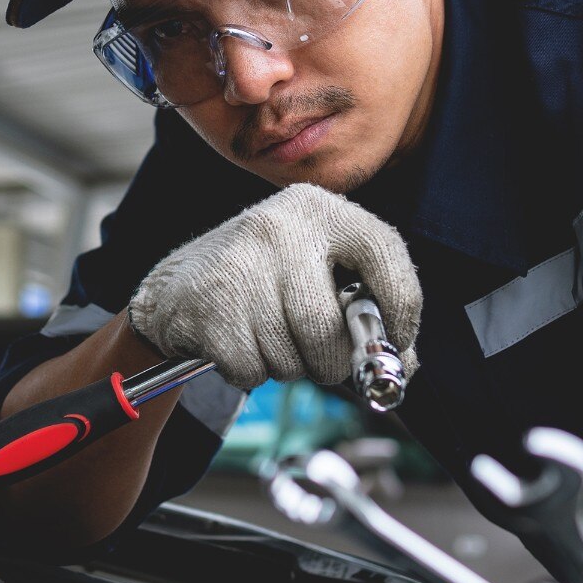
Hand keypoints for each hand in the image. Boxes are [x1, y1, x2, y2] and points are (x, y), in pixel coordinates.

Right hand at [127, 184, 420, 389]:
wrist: (178, 286)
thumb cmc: (266, 284)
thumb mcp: (317, 272)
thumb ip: (365, 313)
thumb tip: (402, 368)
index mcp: (317, 209)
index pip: (384, 251)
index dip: (403, 307)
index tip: (398, 341)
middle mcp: (279, 227)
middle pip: (327, 327)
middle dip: (331, 362)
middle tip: (323, 361)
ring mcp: (240, 265)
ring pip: (289, 356)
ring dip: (288, 367)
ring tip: (270, 339)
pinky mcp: (210, 306)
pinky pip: (251, 370)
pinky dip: (252, 373)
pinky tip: (240, 343)